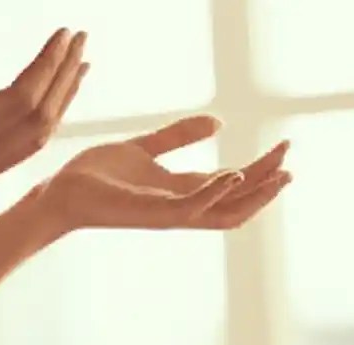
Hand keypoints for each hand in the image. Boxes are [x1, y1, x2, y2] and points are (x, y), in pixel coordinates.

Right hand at [0, 0, 89, 222]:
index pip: (20, 99)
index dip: (47, 64)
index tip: (63, 33)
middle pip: (39, 121)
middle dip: (64, 77)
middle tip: (79, 39)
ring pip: (35, 142)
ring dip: (60, 102)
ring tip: (78, 65)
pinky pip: (19, 153)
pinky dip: (41, 122)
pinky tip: (49, 98)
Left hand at [35, 115, 291, 233]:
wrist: (63, 191)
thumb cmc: (97, 175)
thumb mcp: (145, 147)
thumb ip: (178, 136)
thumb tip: (219, 122)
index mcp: (180, 190)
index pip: (231, 184)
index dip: (259, 171)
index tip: (283, 150)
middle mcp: (180, 206)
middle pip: (236, 201)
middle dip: (266, 185)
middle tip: (290, 164)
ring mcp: (168, 212)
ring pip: (223, 211)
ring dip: (252, 195)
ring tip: (277, 174)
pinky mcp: (152, 212)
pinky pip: (191, 207)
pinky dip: (213, 193)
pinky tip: (231, 173)